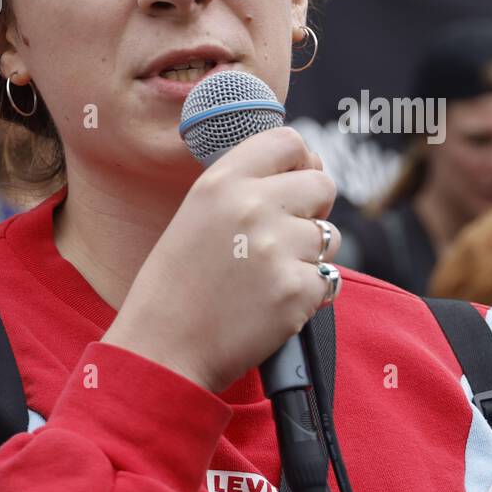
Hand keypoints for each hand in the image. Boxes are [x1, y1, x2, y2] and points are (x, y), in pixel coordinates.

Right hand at [102, 127, 339, 393]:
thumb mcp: (197, 214)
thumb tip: (310, 164)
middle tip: (285, 237)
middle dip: (314, 209)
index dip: (299, 162)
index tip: (292, 185)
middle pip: (321, 183)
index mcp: (222, 182)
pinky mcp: (296, 289)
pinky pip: (327, 280)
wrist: (163, 350)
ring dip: (310, 255)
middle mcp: (252, 206)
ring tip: (269, 276)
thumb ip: (246, 186)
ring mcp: (277, 248)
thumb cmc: (177, 285)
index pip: (288, 141)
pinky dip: (307, 295)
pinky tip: (272, 305)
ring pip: (329, 235)